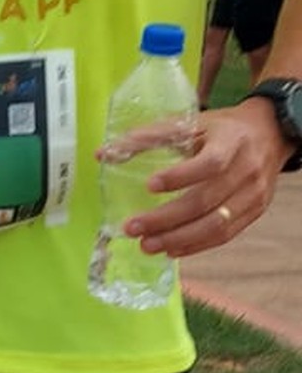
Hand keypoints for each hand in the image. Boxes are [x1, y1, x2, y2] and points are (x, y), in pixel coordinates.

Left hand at [125, 101, 286, 256]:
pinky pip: (224, 236)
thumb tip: (103, 154)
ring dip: (178, 239)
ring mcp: (253, 195)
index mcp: (231, 142)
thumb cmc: (223, 129)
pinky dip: (195, 245)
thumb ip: (149, 136)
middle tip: (133, 228)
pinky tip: (171, 249)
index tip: (149, 185)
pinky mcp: (254, 213)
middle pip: (205, 201)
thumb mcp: (192, 123)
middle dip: (166, 219)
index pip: (209, 164)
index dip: (180, 177)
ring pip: (215, 225)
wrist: (270, 135)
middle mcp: (246, 170)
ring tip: (146, 245)